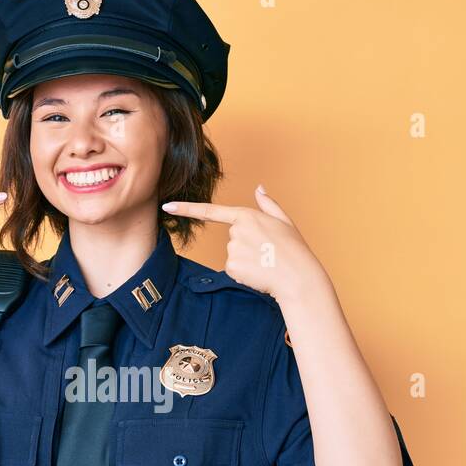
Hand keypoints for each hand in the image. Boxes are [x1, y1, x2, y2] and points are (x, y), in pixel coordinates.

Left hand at [162, 185, 321, 301]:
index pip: (211, 211)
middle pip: (232, 239)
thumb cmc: (294, 249)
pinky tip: (259, 273)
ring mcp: (233, 249)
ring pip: (233, 256)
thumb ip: (268, 205)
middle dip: (247, 246)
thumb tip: (259, 188)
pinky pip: (233, 270)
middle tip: (267, 252)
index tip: (167, 206)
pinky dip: (244, 273)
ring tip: (266, 263)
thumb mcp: (284, 222)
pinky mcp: (232, 267)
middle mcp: (236, 231)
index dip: (187, 209)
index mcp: (247, 215)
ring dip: (247, 261)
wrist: (298, 276)